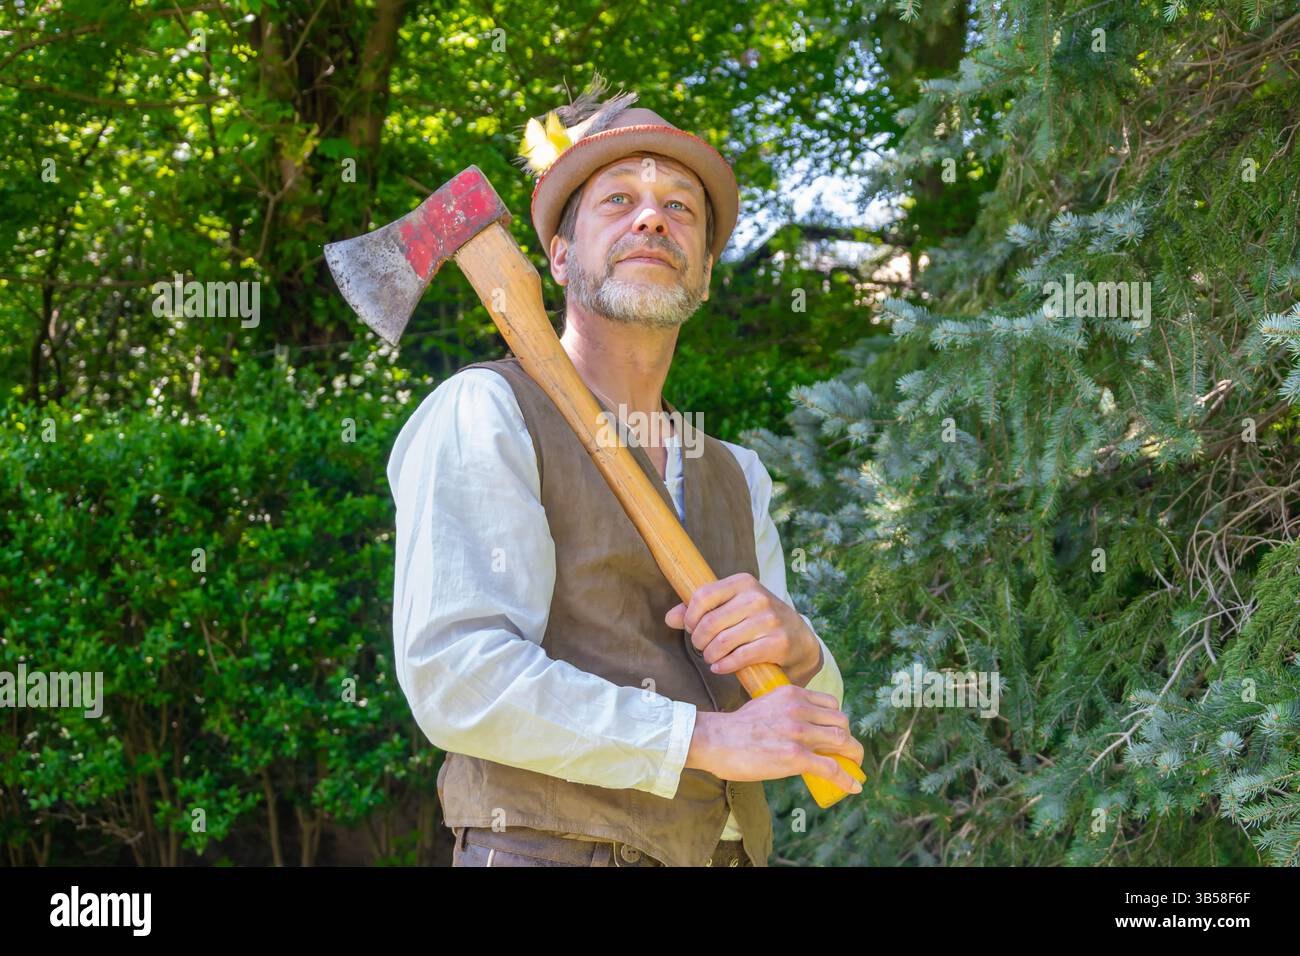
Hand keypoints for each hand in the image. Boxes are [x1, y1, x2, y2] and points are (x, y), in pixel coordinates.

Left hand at [664, 572, 822, 684]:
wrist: (799, 639)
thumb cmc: (758, 621)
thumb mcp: (732, 607)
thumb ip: (700, 610)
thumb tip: (670, 618)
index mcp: (743, 582)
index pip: (702, 595)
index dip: (690, 617)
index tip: (692, 629)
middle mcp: (757, 598)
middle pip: (710, 623)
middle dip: (699, 641)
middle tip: (702, 647)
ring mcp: (769, 620)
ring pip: (722, 642)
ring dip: (710, 655)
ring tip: (711, 658)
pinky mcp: (777, 643)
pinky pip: (739, 658)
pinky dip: (723, 666)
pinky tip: (720, 667)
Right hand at [685, 684, 864, 791]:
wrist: (715, 740)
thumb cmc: (735, 727)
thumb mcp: (765, 704)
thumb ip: (785, 710)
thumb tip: (799, 727)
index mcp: (792, 694)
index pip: (831, 704)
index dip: (839, 721)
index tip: (837, 733)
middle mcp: (799, 709)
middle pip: (841, 722)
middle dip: (848, 739)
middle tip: (847, 752)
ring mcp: (799, 732)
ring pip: (842, 742)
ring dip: (853, 757)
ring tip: (853, 767)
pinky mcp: (796, 756)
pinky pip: (832, 767)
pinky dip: (846, 778)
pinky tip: (853, 786)